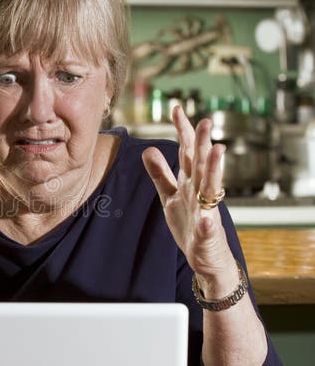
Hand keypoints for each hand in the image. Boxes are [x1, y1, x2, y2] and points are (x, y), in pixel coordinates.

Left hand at [141, 105, 236, 288]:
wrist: (206, 257)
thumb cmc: (190, 224)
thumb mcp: (170, 196)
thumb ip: (160, 174)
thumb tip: (146, 150)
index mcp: (190, 182)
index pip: (186, 151)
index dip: (181, 131)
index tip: (176, 108)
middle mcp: (200, 192)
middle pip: (201, 164)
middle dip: (202, 143)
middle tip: (204, 120)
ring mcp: (206, 212)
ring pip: (211, 188)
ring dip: (215, 170)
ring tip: (218, 150)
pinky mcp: (207, 235)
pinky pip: (207, 229)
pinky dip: (207, 224)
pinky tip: (207, 220)